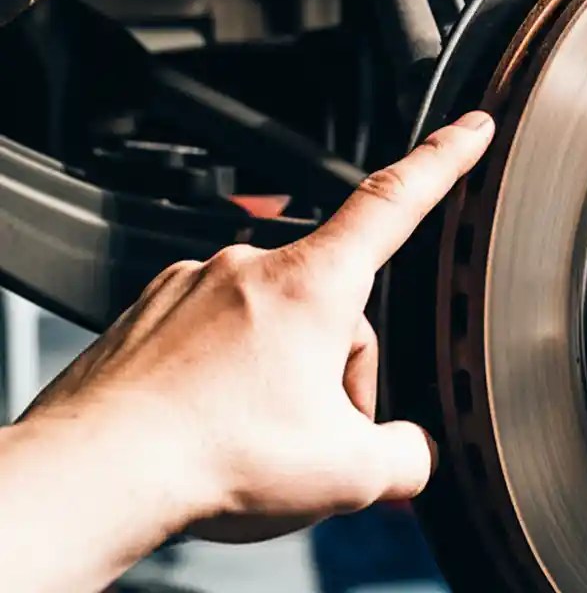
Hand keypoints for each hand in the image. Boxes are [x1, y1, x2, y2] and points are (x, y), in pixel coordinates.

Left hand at [20, 111, 493, 542]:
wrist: (97, 476)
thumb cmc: (211, 459)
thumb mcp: (350, 475)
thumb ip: (408, 457)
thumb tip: (412, 455)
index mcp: (312, 286)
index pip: (395, 201)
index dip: (443, 160)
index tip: (470, 129)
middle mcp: (251, 269)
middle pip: (336, 309)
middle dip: (342, 373)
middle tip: (322, 439)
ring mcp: (194, 287)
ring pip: (276, 326)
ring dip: (285, 378)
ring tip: (259, 441)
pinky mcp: (152, 314)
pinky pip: (216, 334)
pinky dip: (229, 378)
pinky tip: (218, 425)